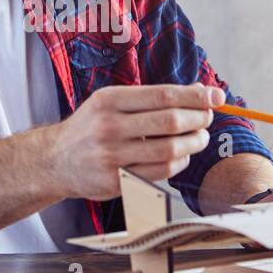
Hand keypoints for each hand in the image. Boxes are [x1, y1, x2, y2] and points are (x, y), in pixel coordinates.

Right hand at [45, 83, 222, 200]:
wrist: (56, 160)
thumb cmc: (92, 126)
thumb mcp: (112, 102)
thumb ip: (152, 97)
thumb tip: (200, 91)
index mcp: (110, 100)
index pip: (164, 95)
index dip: (196, 96)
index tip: (217, 96)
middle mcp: (109, 127)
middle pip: (171, 122)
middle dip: (199, 119)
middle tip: (208, 118)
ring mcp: (112, 157)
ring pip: (170, 150)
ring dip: (194, 143)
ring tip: (199, 137)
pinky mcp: (117, 181)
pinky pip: (162, 172)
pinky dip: (180, 162)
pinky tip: (181, 155)